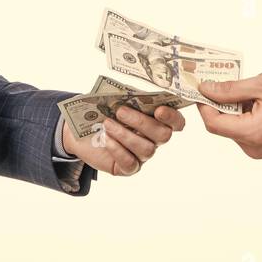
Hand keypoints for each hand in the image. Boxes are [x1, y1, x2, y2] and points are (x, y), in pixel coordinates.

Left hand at [61, 105, 185, 175]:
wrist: (85, 132)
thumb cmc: (106, 113)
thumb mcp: (118, 101)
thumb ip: (130, 97)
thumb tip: (132, 94)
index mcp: (157, 120)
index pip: (177, 122)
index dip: (172, 117)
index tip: (158, 110)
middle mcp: (154, 140)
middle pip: (163, 135)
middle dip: (142, 122)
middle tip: (120, 111)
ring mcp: (143, 156)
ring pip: (146, 149)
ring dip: (125, 134)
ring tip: (107, 124)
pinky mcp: (128, 168)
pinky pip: (130, 163)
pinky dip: (117, 149)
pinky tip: (106, 139)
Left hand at [196, 74, 261, 158]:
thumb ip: (231, 89)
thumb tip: (207, 89)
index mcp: (251, 133)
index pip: (212, 123)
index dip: (204, 104)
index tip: (203, 88)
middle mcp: (252, 148)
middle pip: (223, 125)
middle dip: (224, 104)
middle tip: (234, 85)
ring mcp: (259, 151)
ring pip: (235, 128)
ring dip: (237, 110)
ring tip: (257, 95)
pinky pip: (247, 133)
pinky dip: (247, 117)